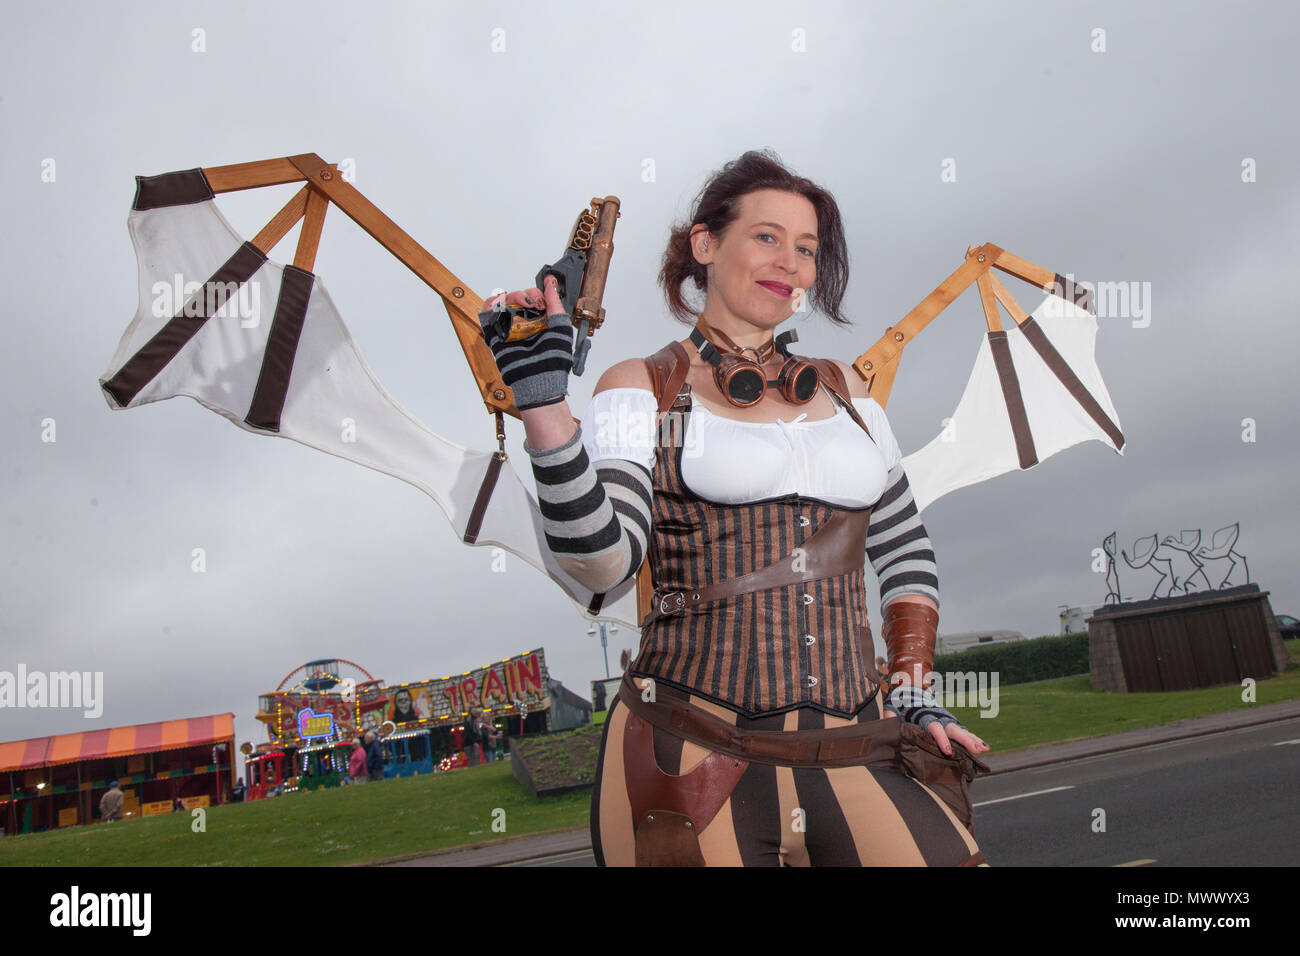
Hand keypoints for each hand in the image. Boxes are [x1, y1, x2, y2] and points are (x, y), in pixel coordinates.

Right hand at [480, 275, 573, 410]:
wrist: (540, 379)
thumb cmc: (553, 360)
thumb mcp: (561, 326)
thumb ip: (555, 303)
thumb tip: (552, 283)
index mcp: (539, 321)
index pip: (534, 298)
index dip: (538, 294)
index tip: (544, 299)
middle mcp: (524, 323)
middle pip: (518, 297)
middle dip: (526, 295)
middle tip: (534, 303)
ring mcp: (509, 328)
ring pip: (503, 302)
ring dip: (511, 297)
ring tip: (521, 304)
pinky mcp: (496, 334)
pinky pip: (487, 314)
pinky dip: (491, 304)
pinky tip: (503, 304)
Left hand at [882, 677, 990, 756]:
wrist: (910, 690)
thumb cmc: (900, 704)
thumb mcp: (892, 709)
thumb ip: (889, 717)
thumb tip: (885, 724)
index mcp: (923, 716)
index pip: (934, 728)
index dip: (941, 739)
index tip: (948, 751)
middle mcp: (937, 717)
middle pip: (953, 728)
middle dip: (965, 740)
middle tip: (976, 750)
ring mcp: (945, 720)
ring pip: (960, 730)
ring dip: (972, 740)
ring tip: (984, 749)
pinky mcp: (949, 724)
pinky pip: (963, 732)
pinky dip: (973, 739)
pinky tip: (984, 747)